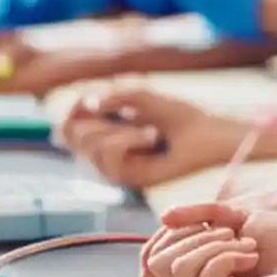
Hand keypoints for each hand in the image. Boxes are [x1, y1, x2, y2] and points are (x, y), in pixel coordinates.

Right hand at [59, 88, 246, 187]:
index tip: (90, 99)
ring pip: (89, 147)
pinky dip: (126, 141)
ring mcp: (117, 166)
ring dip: (115, 131)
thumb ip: (112, 96)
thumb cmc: (180, 115)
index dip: (72, 111)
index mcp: (107, 130)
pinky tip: (150, 136)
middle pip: (70, 136)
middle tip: (125, 114)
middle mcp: (107, 151)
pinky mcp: (129, 180)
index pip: (69, 126)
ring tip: (147, 128)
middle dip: (92, 120)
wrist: (207, 134)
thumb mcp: (142, 96)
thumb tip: (87, 104)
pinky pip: (108, 159)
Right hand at [141, 203, 276, 276]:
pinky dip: (229, 255)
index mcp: (196, 273)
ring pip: (176, 267)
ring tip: (247, 248)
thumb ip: (199, 215)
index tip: (205, 223)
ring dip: (215, 242)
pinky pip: (204, 276)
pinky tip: (252, 258)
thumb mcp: (237, 216)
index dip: (164, 235)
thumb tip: (164, 217)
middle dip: (194, 233)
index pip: (149, 261)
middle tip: (234, 236)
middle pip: (156, 263)